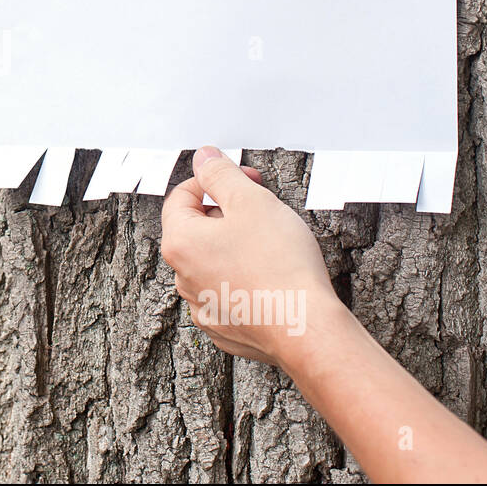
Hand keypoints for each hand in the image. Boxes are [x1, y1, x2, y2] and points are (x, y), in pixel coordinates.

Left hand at [160, 146, 341, 367]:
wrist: (306, 327)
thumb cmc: (281, 265)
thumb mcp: (251, 201)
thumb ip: (221, 174)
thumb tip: (204, 158)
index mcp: (180, 243)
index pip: (182, 197)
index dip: (214, 180)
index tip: (242, 178)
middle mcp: (183, 277)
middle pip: (197, 229)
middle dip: (228, 213)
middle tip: (263, 210)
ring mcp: (202, 306)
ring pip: (212, 261)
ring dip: (235, 246)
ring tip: (271, 245)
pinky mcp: (224, 326)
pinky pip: (227, 291)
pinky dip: (243, 278)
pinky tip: (270, 276)